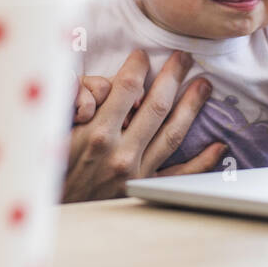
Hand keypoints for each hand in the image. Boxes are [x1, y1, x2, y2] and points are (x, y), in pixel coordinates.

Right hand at [61, 50, 224, 201]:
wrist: (51, 211)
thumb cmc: (49, 169)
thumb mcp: (54, 132)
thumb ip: (74, 104)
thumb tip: (96, 85)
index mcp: (97, 134)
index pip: (126, 87)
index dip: (137, 66)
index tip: (142, 55)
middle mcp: (122, 153)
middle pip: (156, 105)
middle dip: (172, 76)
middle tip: (184, 57)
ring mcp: (138, 173)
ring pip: (173, 133)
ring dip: (191, 107)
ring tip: (204, 86)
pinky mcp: (144, 190)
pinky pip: (180, 175)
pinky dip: (202, 161)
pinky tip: (218, 146)